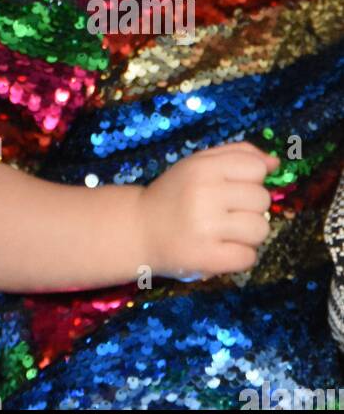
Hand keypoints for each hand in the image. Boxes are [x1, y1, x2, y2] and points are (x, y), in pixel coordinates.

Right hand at [137, 140, 278, 280]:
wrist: (139, 228)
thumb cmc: (174, 194)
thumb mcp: (198, 164)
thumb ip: (236, 155)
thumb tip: (275, 163)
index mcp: (201, 167)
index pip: (255, 167)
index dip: (249, 179)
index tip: (231, 187)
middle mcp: (203, 194)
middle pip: (262, 199)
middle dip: (250, 207)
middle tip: (225, 212)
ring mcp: (205, 227)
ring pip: (260, 229)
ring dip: (248, 234)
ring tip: (225, 232)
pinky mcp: (206, 258)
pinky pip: (249, 257)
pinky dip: (239, 256)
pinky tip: (220, 249)